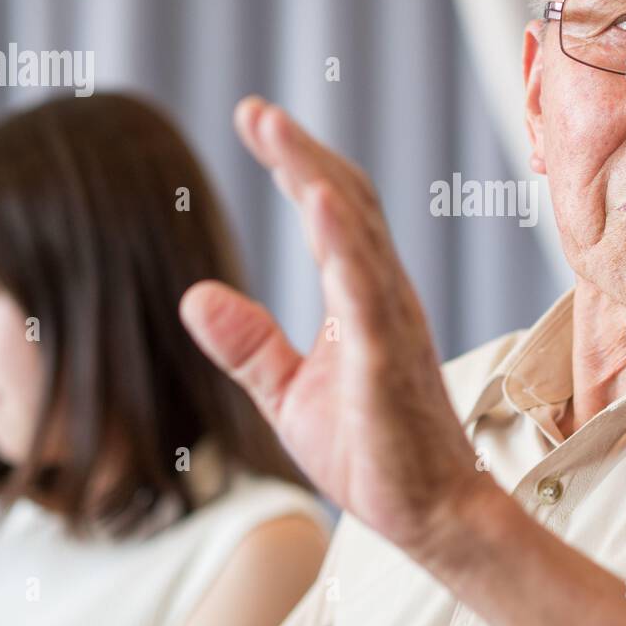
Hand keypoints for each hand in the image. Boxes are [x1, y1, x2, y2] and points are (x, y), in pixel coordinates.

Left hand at [179, 97, 485, 557]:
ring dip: (317, 179)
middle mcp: (382, 298)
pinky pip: (367, 294)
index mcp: (362, 300)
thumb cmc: (372, 452)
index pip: (331, 213)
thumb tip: (195, 294)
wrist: (430, 515)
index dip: (297, 163)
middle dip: (302, 153)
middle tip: (257, 111)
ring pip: (357, 235)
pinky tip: (320, 205)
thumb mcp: (289, 394)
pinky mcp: (387, 363)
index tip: (256, 120)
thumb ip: (248, 343)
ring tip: (278, 132)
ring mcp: (390, 326)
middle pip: (346, 204)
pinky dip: (345, 245)